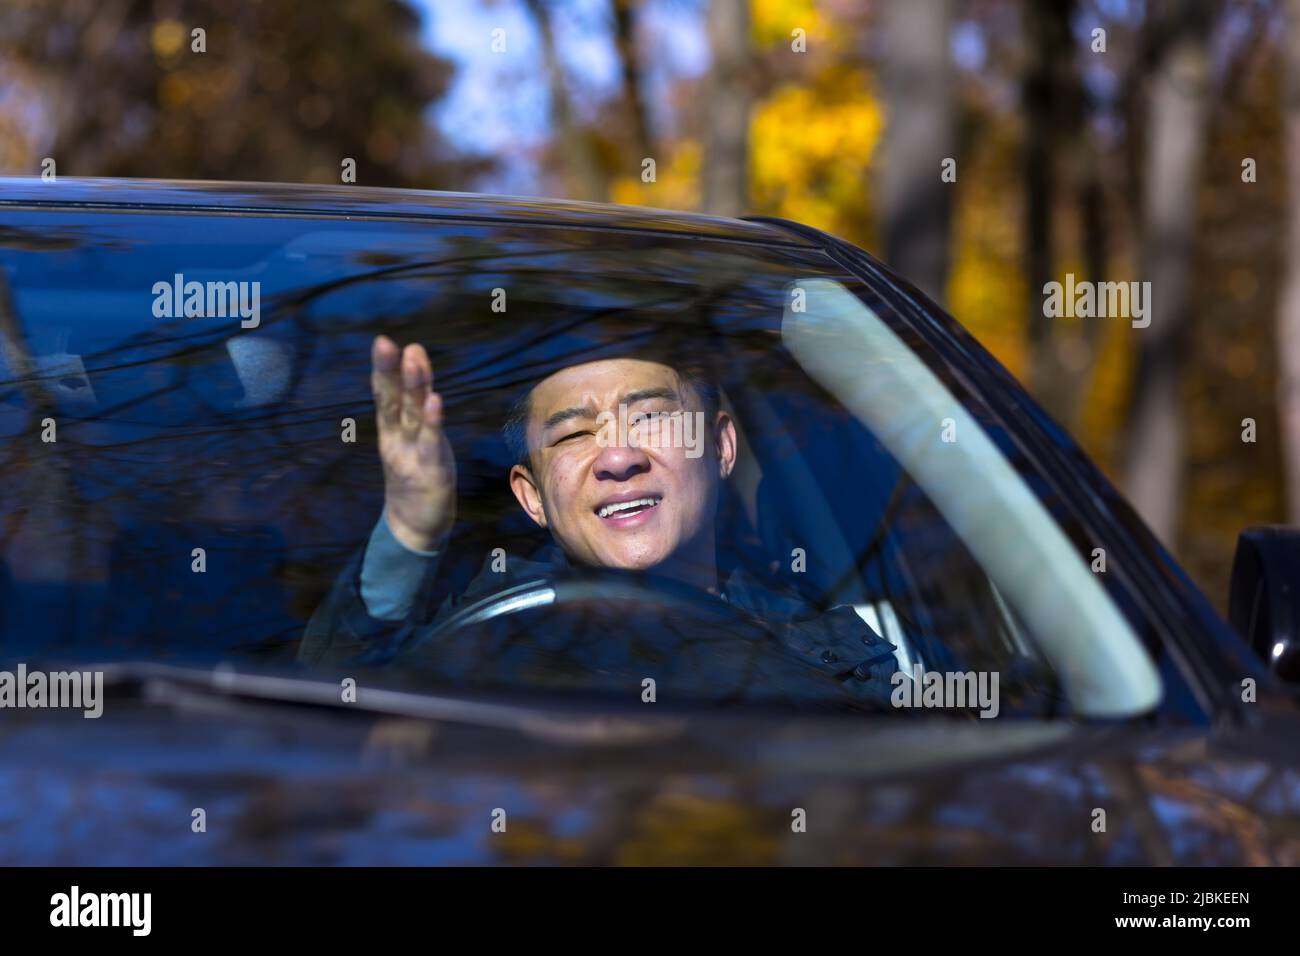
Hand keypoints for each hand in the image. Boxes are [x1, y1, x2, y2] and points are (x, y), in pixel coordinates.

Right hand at [370, 335, 456, 551]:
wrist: (415, 525)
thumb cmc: (416, 475)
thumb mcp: (413, 438)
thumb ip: (414, 406)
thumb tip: (416, 370)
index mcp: (392, 431)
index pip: (386, 396)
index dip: (384, 370)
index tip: (383, 341)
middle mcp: (397, 440)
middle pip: (392, 402)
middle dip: (388, 372)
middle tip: (385, 343)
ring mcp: (411, 455)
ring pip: (412, 416)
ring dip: (414, 387)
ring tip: (414, 359)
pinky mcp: (430, 471)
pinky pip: (432, 442)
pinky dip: (434, 421)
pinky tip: (436, 400)